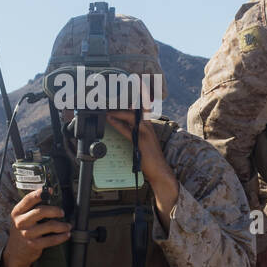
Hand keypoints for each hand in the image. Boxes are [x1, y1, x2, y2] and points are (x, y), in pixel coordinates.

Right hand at [2, 189, 70, 266]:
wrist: (15, 253)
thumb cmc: (22, 231)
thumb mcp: (20, 217)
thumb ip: (30, 208)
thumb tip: (48, 195)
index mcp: (17, 212)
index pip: (28, 199)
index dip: (40, 193)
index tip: (50, 189)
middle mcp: (21, 222)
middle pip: (41, 211)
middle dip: (55, 210)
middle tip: (62, 212)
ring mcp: (27, 234)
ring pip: (49, 226)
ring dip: (62, 225)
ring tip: (68, 225)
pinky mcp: (34, 245)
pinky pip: (52, 239)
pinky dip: (61, 237)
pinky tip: (67, 234)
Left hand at [106, 110, 178, 224]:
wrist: (160, 170)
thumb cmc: (150, 158)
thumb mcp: (141, 141)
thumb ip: (133, 132)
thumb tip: (121, 126)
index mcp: (147, 125)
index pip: (140, 107)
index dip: (132, 99)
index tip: (120, 96)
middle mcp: (148, 126)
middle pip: (135, 108)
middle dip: (122, 102)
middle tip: (109, 100)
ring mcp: (146, 132)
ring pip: (131, 116)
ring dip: (118, 111)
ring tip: (107, 108)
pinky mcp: (141, 141)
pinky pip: (127, 129)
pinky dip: (117, 123)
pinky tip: (110, 119)